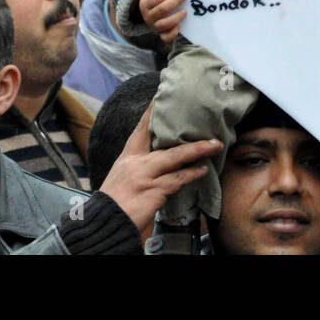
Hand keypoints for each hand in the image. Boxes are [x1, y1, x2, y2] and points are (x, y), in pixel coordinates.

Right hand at [99, 107, 221, 234]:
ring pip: (175, 159)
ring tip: (215, 146)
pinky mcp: (153, 192)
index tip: (159, 97)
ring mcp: (144, 177)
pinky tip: (202, 171)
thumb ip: (139, 167)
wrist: (105, 222)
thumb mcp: (122, 177)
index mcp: (127, 157)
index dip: (150, 114)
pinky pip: (177, 180)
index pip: (141, 130)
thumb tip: (160, 159)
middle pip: (164, 143)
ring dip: (197, 152)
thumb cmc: (114, 202)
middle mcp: (136, 163)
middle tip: (204, 126)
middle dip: (186, 135)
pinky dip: (191, 175)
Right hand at [139, 0, 186, 43]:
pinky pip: (166, 38)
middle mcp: (148, 16)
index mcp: (145, 4)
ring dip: (176, 17)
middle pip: (162, 10)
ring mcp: (154, 27)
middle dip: (175, 2)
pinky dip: (173, 33)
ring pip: (164, 24)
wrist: (149, 12)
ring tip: (184, 11)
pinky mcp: (160, 35)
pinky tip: (179, 25)